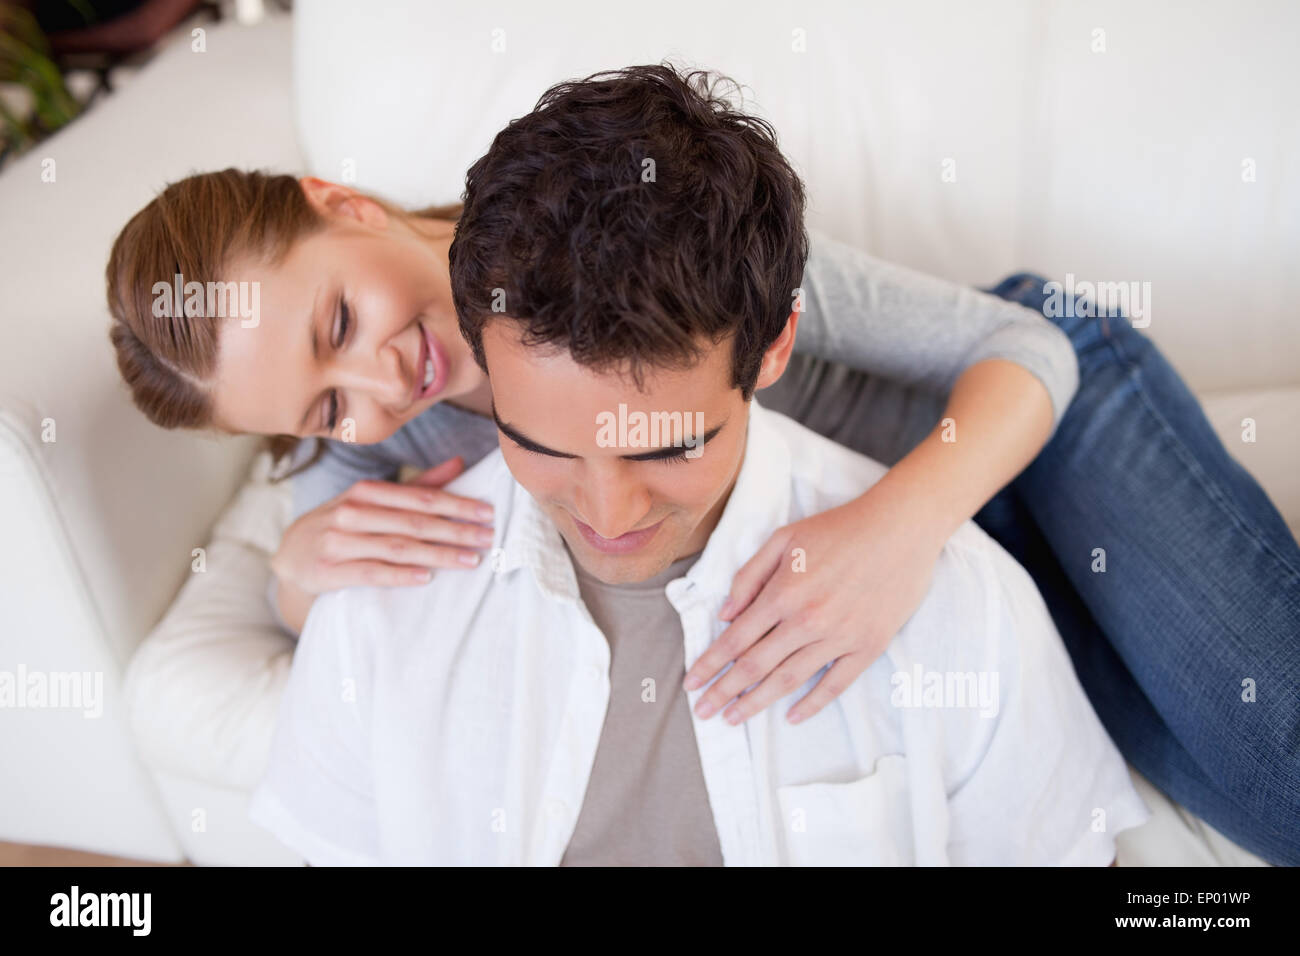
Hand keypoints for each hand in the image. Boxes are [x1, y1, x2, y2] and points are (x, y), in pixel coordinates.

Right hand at [270, 456, 494, 596]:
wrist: (290, 555)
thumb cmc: (342, 524)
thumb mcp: (373, 500)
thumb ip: (417, 485)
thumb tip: (459, 462)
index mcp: (366, 491)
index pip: (420, 497)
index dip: (456, 504)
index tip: (487, 513)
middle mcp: (351, 512)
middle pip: (413, 522)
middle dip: (455, 530)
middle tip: (488, 537)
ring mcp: (338, 541)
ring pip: (397, 547)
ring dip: (438, 554)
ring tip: (470, 560)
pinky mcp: (328, 571)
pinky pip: (372, 572)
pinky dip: (401, 574)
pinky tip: (428, 577)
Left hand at [683, 491, 943, 724]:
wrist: (901, 528)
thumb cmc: (839, 528)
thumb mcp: (784, 538)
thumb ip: (749, 576)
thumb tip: (724, 613)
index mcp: (783, 593)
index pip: (735, 639)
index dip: (709, 665)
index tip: (691, 684)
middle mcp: (807, 620)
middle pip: (755, 666)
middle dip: (723, 692)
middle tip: (703, 712)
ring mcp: (839, 637)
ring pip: (789, 680)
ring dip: (757, 702)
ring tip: (734, 719)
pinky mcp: (867, 646)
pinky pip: (835, 684)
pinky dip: (812, 704)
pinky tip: (792, 717)